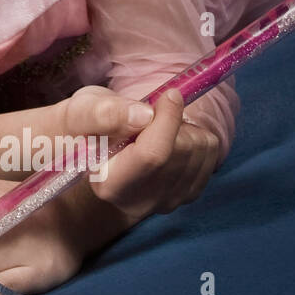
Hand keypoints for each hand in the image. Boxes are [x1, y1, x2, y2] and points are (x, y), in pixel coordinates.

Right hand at [57, 84, 219, 223]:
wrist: (97, 156)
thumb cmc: (88, 128)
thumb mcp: (83, 111)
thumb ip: (106, 113)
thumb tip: (146, 115)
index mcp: (110, 183)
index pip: (152, 156)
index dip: (167, 120)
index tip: (169, 94)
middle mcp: (143, 200)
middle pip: (180, 149)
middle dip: (172, 121)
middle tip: (150, 115)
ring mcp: (169, 201)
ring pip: (200, 149)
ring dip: (185, 128)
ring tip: (158, 128)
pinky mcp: (189, 195)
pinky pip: (210, 154)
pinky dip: (197, 137)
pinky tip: (173, 139)